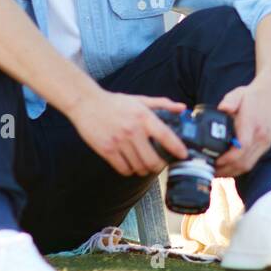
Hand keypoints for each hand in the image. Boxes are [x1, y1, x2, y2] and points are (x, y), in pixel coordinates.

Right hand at [69, 91, 187, 176]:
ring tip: (144, 166)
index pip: (166, 136)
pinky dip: (129, 171)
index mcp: (144, 117)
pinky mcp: (106, 150)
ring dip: (144, 170)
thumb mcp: (140, 100)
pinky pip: (123, 169)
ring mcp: (119, 142)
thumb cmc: (115, 102)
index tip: (183, 155)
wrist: (86, 103)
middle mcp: (133, 130)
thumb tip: (182, 108)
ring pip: (138, 167)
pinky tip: (130, 165)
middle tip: (159, 165)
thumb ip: (162, 104)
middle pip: (153, 160)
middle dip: (159, 166)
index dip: (177, 148)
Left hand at [214, 74, 270, 177]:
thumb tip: (221, 108)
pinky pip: (251, 162)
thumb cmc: (253, 95)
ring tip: (215, 171)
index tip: (214, 160)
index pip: (242, 147)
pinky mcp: (265, 146)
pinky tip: (227, 167)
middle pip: (243, 162)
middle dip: (225, 170)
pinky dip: (238, 168)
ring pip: (247, 165)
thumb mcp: (239, 93)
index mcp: (253, 124)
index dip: (227, 158)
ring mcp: (264, 143)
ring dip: (231, 171)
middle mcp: (261, 136)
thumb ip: (230, 101)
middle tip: (209, 169)